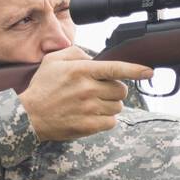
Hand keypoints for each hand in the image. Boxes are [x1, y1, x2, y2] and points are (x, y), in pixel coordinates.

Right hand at [18, 46, 153, 141]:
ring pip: (118, 107)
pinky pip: (111, 122)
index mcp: (81, 71)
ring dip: (109, 105)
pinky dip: (105, 119)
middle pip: (121, 90)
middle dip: (114, 90)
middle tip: (98, 91)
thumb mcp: (53, 61)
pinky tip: (91, 116)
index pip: (115, 68)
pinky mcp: (89, 126)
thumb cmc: (43, 87)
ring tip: (91, 104)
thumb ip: (76, 53)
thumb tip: (94, 57)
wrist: (30, 116)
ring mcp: (89, 109)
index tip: (149, 72)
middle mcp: (88, 89)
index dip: (135, 70)